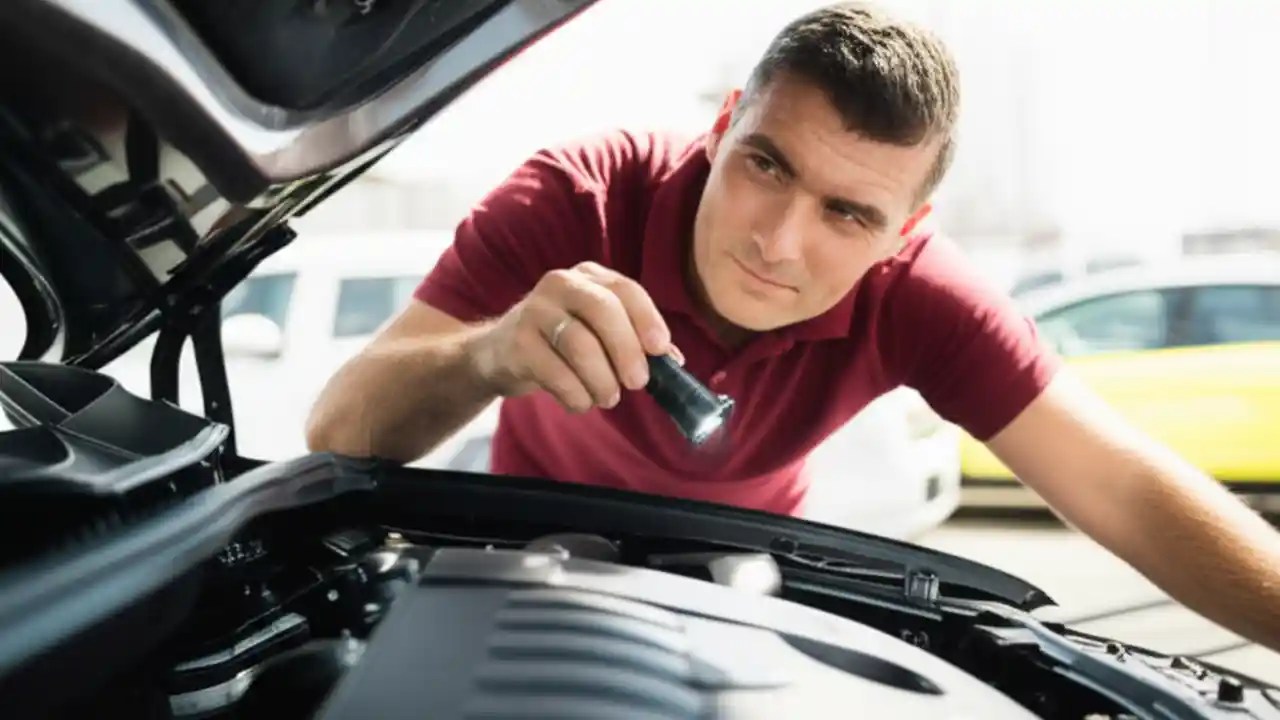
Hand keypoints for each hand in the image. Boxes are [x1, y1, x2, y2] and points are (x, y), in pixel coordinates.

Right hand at [467, 262, 681, 412]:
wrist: (498, 355)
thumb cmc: (562, 345)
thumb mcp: (598, 333)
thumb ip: (635, 342)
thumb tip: (673, 361)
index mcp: (588, 277)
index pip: (625, 289)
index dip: (647, 319)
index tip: (661, 350)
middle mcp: (560, 284)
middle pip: (603, 310)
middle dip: (626, 350)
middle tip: (637, 383)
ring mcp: (534, 310)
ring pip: (579, 344)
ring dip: (601, 380)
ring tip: (607, 397)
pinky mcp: (516, 343)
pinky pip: (555, 373)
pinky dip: (576, 395)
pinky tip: (580, 402)